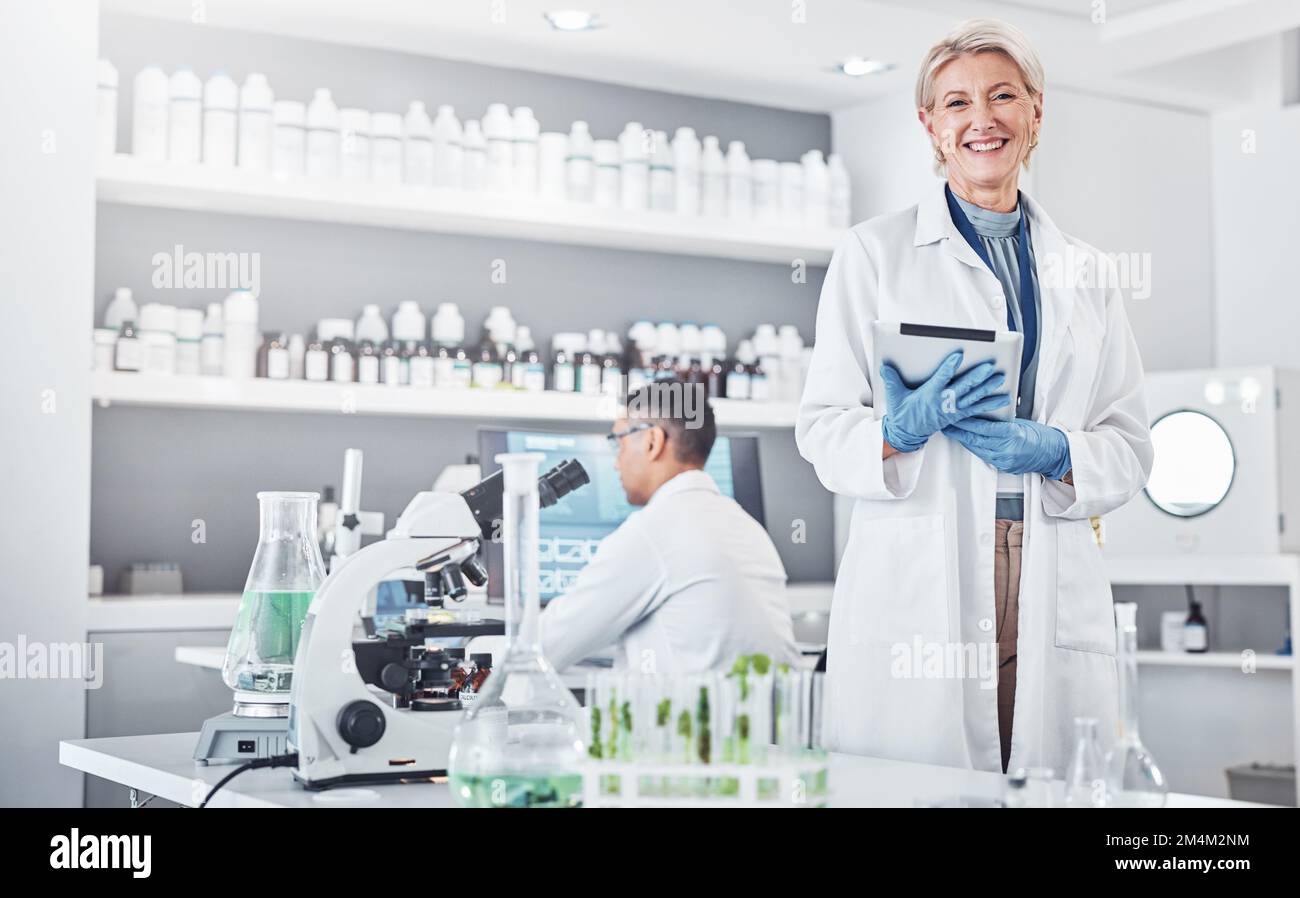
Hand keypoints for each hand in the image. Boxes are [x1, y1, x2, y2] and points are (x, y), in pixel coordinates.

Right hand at [880, 350, 1009, 452]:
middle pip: (963, 388)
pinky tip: (1004, 399)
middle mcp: (943, 402)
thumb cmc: (902, 413)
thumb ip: (892, 379)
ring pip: (972, 397)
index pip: (941, 378)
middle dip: (977, 376)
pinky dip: (990, 403)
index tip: (959, 355)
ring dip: (987, 388)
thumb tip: (885, 365)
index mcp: (928, 394)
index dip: (950, 366)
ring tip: (1000, 379)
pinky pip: (976, 409)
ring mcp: (952, 409)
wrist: (907, 433)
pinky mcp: (957, 415)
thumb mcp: (895, 395)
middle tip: (989, 366)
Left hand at [942, 417, 1071, 478]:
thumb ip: (1002, 420)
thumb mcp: (1021, 422)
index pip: (982, 428)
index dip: (966, 422)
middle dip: (958, 431)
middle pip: (975, 440)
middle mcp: (1007, 449)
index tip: (955, 415)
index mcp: (1012, 434)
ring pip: (977, 449)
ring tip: (952, 431)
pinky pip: (984, 456)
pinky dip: (974, 447)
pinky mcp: (1003, 467)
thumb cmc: (1042, 435)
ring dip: (963, 440)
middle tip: (945, 422)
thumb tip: (984, 412)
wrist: (1054, 454)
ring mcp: (1004, 460)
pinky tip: (966, 442)